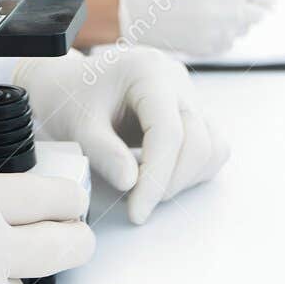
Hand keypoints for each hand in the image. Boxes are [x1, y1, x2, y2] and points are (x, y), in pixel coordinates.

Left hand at [15, 47, 231, 223]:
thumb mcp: (78, 126)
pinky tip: (161, 176)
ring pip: (211, 147)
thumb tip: (130, 182)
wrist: (72, 87)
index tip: (137, 211)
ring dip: (184, 179)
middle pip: (196, 142)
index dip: (156, 177)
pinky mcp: (193, 113)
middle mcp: (176, 79)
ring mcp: (189, 95)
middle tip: (136, 203)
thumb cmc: (73, 100)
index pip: (168, 132)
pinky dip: (193, 171)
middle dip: (169, 182)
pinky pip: (212, 148)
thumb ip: (103, 152)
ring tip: (146, 187)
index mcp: (148, 72)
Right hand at [115, 0, 273, 55]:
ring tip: (214, 17)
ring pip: (240, 31)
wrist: (134, 13)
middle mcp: (225, 12)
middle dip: (252, 12)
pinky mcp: (206, 49)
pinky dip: (221, 37)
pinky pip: (225, 44)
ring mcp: (217, 33)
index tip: (268, 2)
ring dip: (234, 25)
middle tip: (247, 10)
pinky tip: (204, 29)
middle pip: (255, 16)